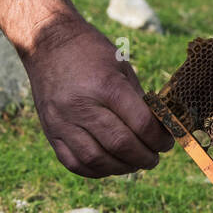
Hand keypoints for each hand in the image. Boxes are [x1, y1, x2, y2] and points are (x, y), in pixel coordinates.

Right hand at [21, 14, 174, 177]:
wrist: (46, 42)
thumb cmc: (90, 52)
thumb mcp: (121, 67)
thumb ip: (138, 100)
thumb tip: (158, 130)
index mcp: (105, 86)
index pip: (141, 124)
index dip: (159, 139)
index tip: (166, 143)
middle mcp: (82, 106)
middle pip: (121, 145)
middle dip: (145, 157)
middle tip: (154, 158)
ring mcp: (62, 121)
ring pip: (97, 160)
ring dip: (122, 168)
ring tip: (134, 163)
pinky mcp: (50, 131)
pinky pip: (74, 163)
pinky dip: (96, 170)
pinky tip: (110, 164)